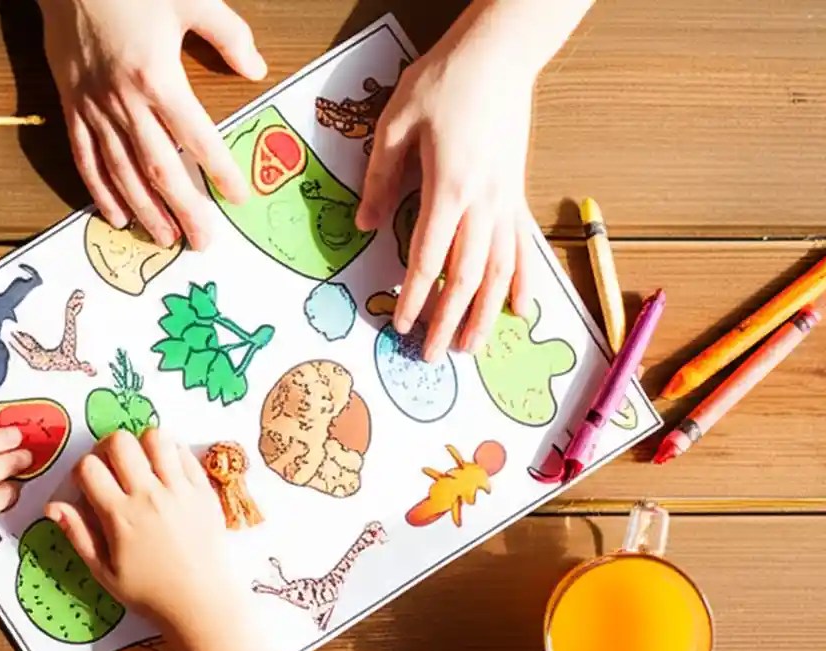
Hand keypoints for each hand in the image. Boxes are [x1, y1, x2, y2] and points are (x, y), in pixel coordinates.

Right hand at [39, 0, 265, 248]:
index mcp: (158, 77)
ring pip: (122, 172)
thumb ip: (228, 35)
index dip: (219, 170)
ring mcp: (94, 108)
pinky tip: (116, 216)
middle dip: (184, 209)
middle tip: (203, 242)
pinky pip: (85, 157)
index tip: (239, 197)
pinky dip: (100, 190)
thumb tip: (256, 69)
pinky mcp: (71, 106)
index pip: (196, 136)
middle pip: (159, 168)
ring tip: (166, 239)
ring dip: (145, 210)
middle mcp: (125, 102)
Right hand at [45, 428, 233, 626]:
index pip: (88, 467)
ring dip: (143, 445)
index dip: (82, 470)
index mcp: (120, 517)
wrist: (202, 603)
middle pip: (119, 441)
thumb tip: (52, 506)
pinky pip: (185, 451)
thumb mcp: (104, 573)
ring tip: (143, 464)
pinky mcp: (203, 490)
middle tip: (113, 467)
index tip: (89, 484)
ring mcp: (179, 490)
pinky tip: (167, 471)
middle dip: (108, 448)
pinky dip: (172, 453)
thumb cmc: (150, 593)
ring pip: (155, 437)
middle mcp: (149, 496)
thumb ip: (78, 535)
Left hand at [356, 8, 538, 361]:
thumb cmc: (444, 83)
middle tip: (429, 356)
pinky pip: (522, 245)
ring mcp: (506, 199)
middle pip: (468, 276)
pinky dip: (523, 280)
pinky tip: (522, 309)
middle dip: (448, 321)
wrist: (499, 55)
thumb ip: (381, 179)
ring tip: (471, 349)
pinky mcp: (516, 192)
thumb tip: (367, 226)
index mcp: (449, 187)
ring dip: (486, 314)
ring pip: (500, 270)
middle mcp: (484, 201)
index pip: (429, 257)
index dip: (415, 296)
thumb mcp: (395, 124)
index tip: (399, 324)